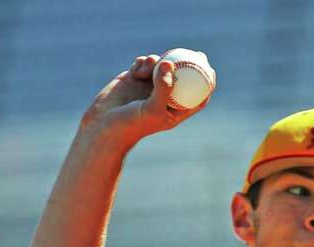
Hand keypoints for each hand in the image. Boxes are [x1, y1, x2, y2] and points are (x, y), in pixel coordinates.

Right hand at [79, 53, 210, 148]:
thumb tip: (169, 63)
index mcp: (174, 110)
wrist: (103, 125)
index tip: (210, 70)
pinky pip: (145, 63)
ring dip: (158, 61)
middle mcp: (164, 97)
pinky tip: (137, 69)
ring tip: (147, 70)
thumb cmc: (132, 124)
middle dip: (190, 64)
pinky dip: (143, 62)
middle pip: (183, 76)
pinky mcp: (134, 78)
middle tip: (197, 54)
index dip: (206, 84)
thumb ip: (163, 88)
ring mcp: (149, 86)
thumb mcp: (152, 109)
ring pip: (162, 65)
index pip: (196, 96)